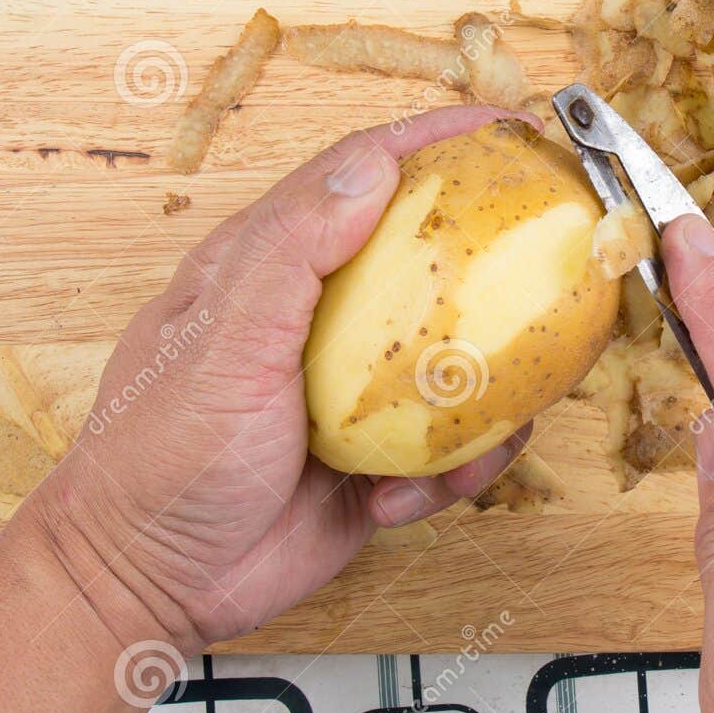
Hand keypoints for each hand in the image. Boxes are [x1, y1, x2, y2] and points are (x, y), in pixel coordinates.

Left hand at [27, 106, 533, 657]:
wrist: (153, 585)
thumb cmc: (162, 456)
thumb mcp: (223, 342)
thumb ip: (292, 249)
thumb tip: (373, 165)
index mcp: (276, 266)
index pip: (366, 178)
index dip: (439, 141)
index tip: (512, 127)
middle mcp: (328, 319)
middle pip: (435, 262)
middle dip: (500, 256)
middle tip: (560, 255)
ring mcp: (360, 392)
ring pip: (463, 362)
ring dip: (490, 388)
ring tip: (503, 405)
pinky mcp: (384, 462)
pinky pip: (455, 452)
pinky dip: (449, 476)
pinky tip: (401, 499)